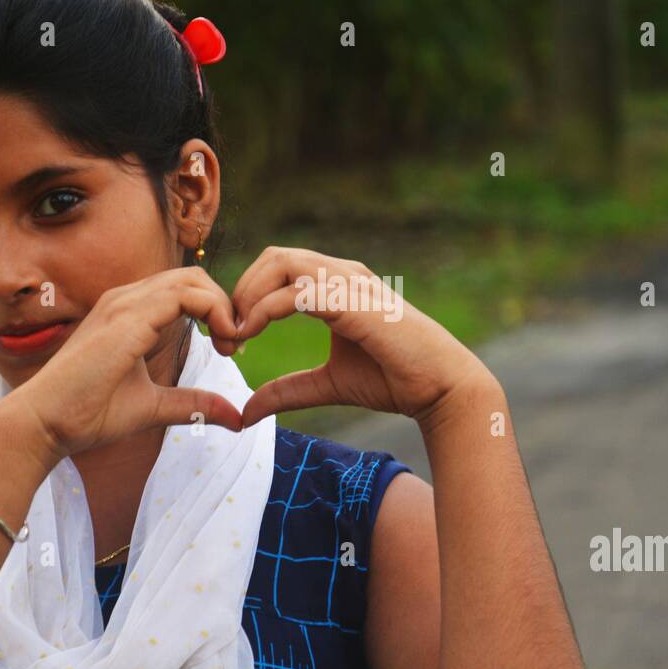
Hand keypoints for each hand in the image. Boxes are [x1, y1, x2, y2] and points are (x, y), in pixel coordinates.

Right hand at [8, 267, 243, 460]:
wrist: (46, 422)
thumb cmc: (87, 413)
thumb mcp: (154, 406)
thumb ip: (193, 405)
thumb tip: (236, 417)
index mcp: (130, 312)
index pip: (187, 290)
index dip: (217, 312)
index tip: (230, 348)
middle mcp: (127, 299)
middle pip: (194, 278)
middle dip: (224, 306)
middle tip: (234, 345)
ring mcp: (125, 303)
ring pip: (193, 280)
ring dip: (223, 308)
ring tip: (231, 344)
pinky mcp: (128, 317)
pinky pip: (185, 295)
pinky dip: (214, 311)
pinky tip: (222, 340)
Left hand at [215, 246, 496, 427]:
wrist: (439, 387)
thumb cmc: (392, 380)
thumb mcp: (326, 385)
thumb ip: (287, 391)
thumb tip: (245, 412)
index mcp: (336, 285)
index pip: (277, 267)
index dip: (247, 296)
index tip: (232, 338)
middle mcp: (342, 274)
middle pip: (273, 256)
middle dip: (241, 290)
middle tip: (228, 333)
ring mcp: (350, 282)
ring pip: (282, 263)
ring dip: (249, 296)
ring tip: (237, 334)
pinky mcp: (354, 301)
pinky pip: (297, 292)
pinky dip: (266, 309)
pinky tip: (253, 333)